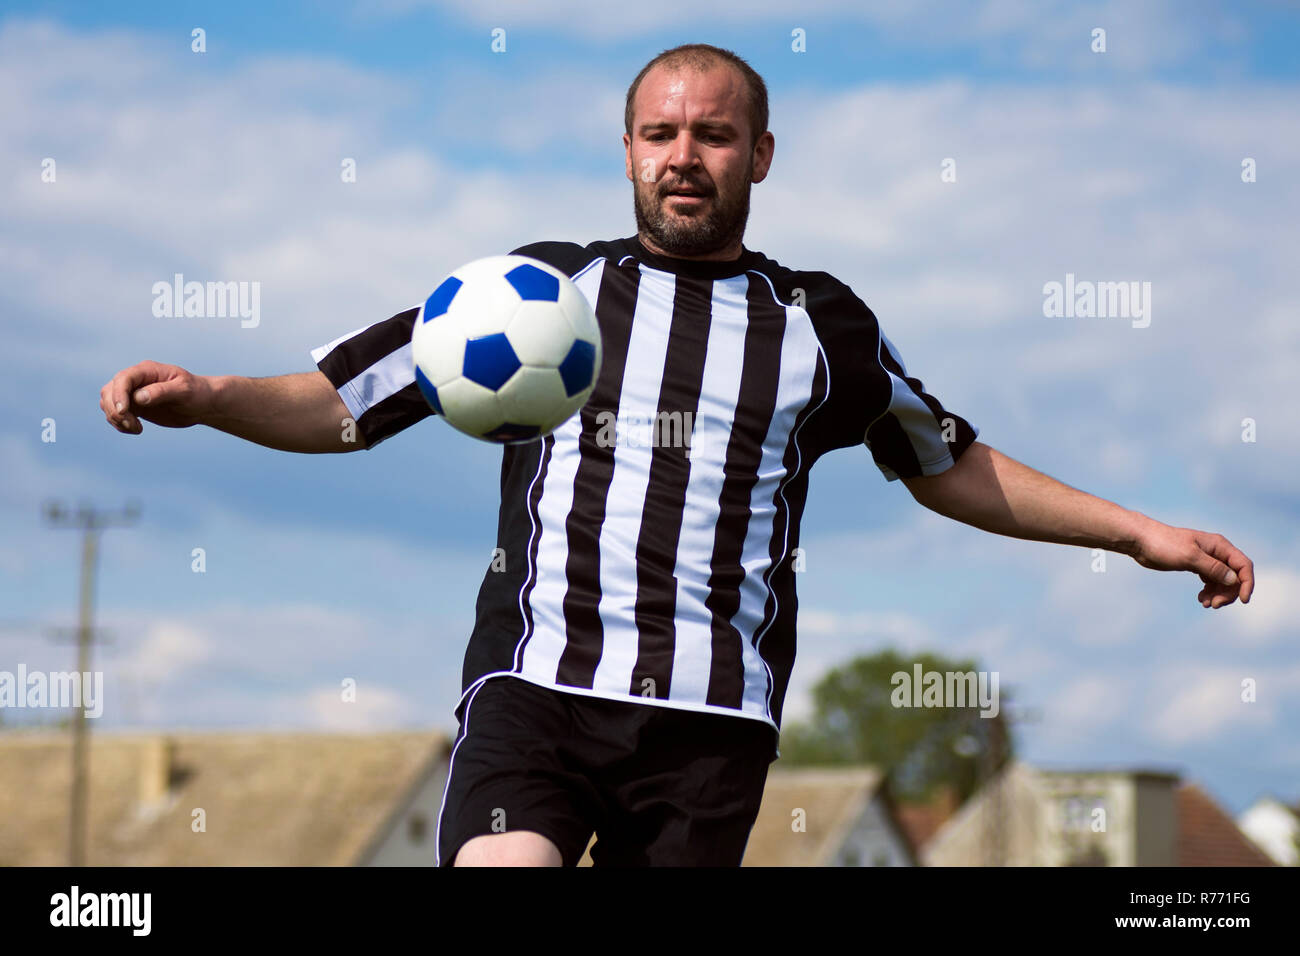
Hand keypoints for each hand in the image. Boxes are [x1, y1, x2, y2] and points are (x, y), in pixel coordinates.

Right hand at [99, 360, 214, 433]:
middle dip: (115, 409)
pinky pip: (115, 414)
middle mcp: (136, 380)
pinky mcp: (134, 406)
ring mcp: (133, 393)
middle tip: (133, 425)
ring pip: (108, 403)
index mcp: (147, 370)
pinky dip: (119, 423)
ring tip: (136, 428)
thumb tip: (139, 397)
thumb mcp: (184, 391)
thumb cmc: (197, 393)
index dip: (118, 394)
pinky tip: (135, 430)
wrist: (202, 404)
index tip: (124, 411)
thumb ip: (162, 392)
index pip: (124, 379)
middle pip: (109, 391)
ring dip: (116, 418)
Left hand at [1129, 520, 1254, 608]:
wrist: (1141, 541)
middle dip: (1228, 592)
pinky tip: (1201, 599)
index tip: (1243, 600)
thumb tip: (1234, 579)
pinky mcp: (1196, 566)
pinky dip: (1209, 591)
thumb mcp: (1190, 556)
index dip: (1247, 583)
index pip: (1243, 565)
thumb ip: (1213, 568)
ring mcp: (1206, 559)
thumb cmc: (1164, 544)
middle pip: (1234, 576)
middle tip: (1214, 605)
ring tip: (1206, 604)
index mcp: (1219, 546)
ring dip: (1218, 594)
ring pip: (1222, 581)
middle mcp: (1216, 552)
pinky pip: (1210, 581)